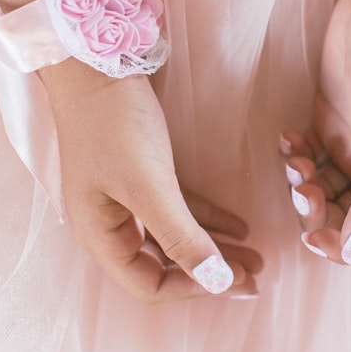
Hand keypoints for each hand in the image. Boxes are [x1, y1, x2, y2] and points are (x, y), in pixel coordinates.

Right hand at [40, 60, 260, 301]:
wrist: (93, 62)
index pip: (148, 284)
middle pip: (164, 265)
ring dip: (214, 248)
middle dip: (210, 273)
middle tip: (257, 277)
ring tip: (256, 257)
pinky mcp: (138, 174)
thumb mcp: (149, 186)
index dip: (193, 289)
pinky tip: (240, 224)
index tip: (235, 283)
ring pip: (174, 237)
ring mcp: (123, 198)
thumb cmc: (114, 125)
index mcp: (99, 236)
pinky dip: (206, 219)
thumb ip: (182, 236)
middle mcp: (108, 224)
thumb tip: (218, 283)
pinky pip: (177, 209)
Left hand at [281, 0, 350, 264]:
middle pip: (345, 215)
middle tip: (301, 188)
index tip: (317, 235)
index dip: (350, 248)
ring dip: (302, 183)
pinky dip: (295, 152)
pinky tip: (287, 137)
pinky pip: (309, 150)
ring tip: (293, 159)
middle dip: (318, 213)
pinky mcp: (331, 113)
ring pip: (323, 184)